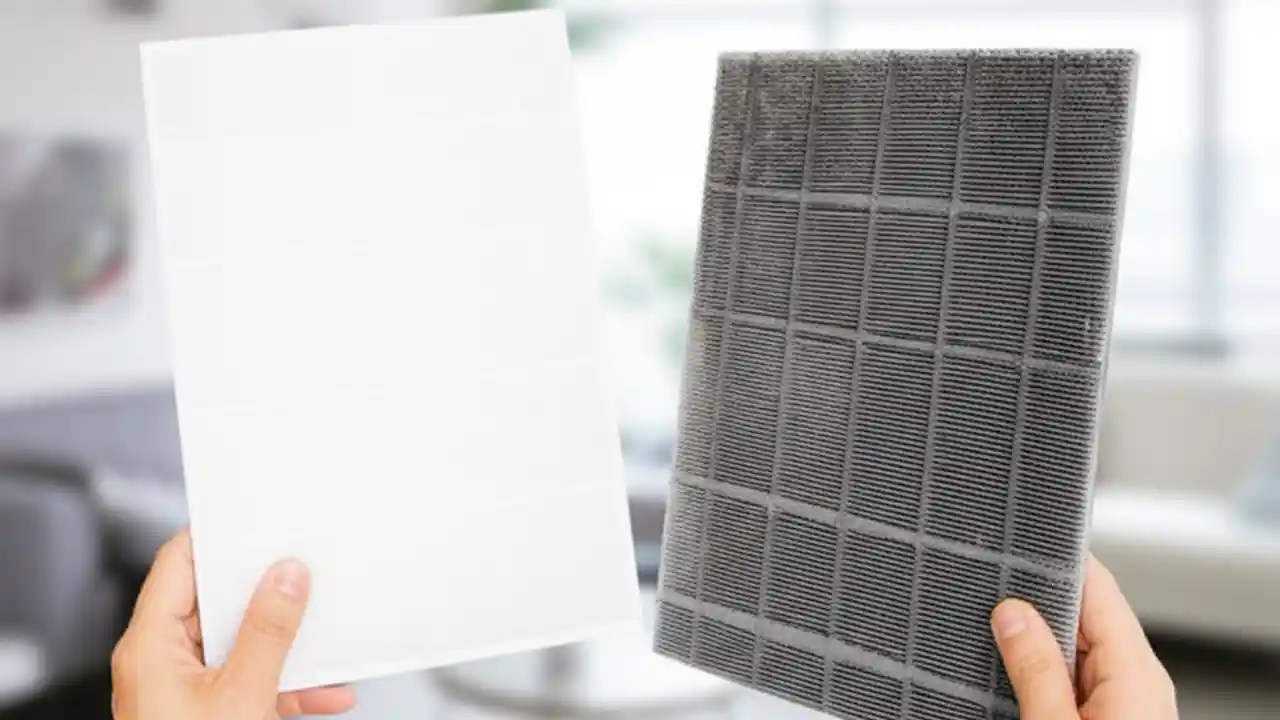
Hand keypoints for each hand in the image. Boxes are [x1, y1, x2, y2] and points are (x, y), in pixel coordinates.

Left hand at [111, 530, 355, 718]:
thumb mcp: (243, 695)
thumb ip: (268, 631)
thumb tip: (286, 576)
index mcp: (150, 646)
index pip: (179, 562)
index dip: (219, 537)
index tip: (261, 523)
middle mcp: (161, 662)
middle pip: (215, 603)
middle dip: (268, 592)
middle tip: (305, 573)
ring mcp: (184, 690)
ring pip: (241, 644)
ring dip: (288, 644)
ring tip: (326, 636)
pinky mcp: (209, 714)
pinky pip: (251, 682)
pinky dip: (289, 684)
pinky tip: (328, 692)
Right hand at [991, 555, 1176, 718]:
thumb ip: (1035, 669)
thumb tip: (1012, 614)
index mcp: (1136, 672)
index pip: (1098, 586)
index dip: (1056, 563)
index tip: (1017, 549)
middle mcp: (1142, 681)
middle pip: (1087, 615)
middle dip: (1038, 604)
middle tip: (990, 597)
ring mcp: (1132, 702)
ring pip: (1081, 648)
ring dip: (1040, 641)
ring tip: (997, 635)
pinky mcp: (1117, 717)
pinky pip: (1081, 677)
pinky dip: (1050, 669)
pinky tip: (1020, 674)